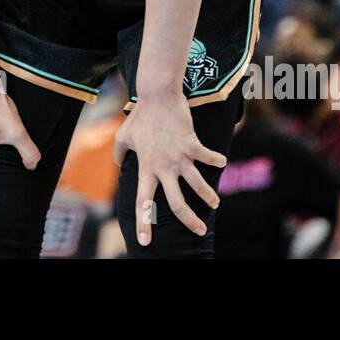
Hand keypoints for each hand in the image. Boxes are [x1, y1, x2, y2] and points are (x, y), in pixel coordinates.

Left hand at [113, 91, 226, 246]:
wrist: (157, 96)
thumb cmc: (140, 117)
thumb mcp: (123, 136)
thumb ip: (118, 154)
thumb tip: (118, 164)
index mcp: (146, 169)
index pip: (143, 202)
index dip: (144, 223)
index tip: (145, 242)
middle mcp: (163, 167)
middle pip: (177, 203)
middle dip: (190, 221)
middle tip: (200, 231)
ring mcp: (179, 157)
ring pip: (198, 186)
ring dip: (208, 196)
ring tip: (214, 202)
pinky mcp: (192, 144)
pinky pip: (208, 157)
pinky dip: (216, 161)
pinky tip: (221, 162)